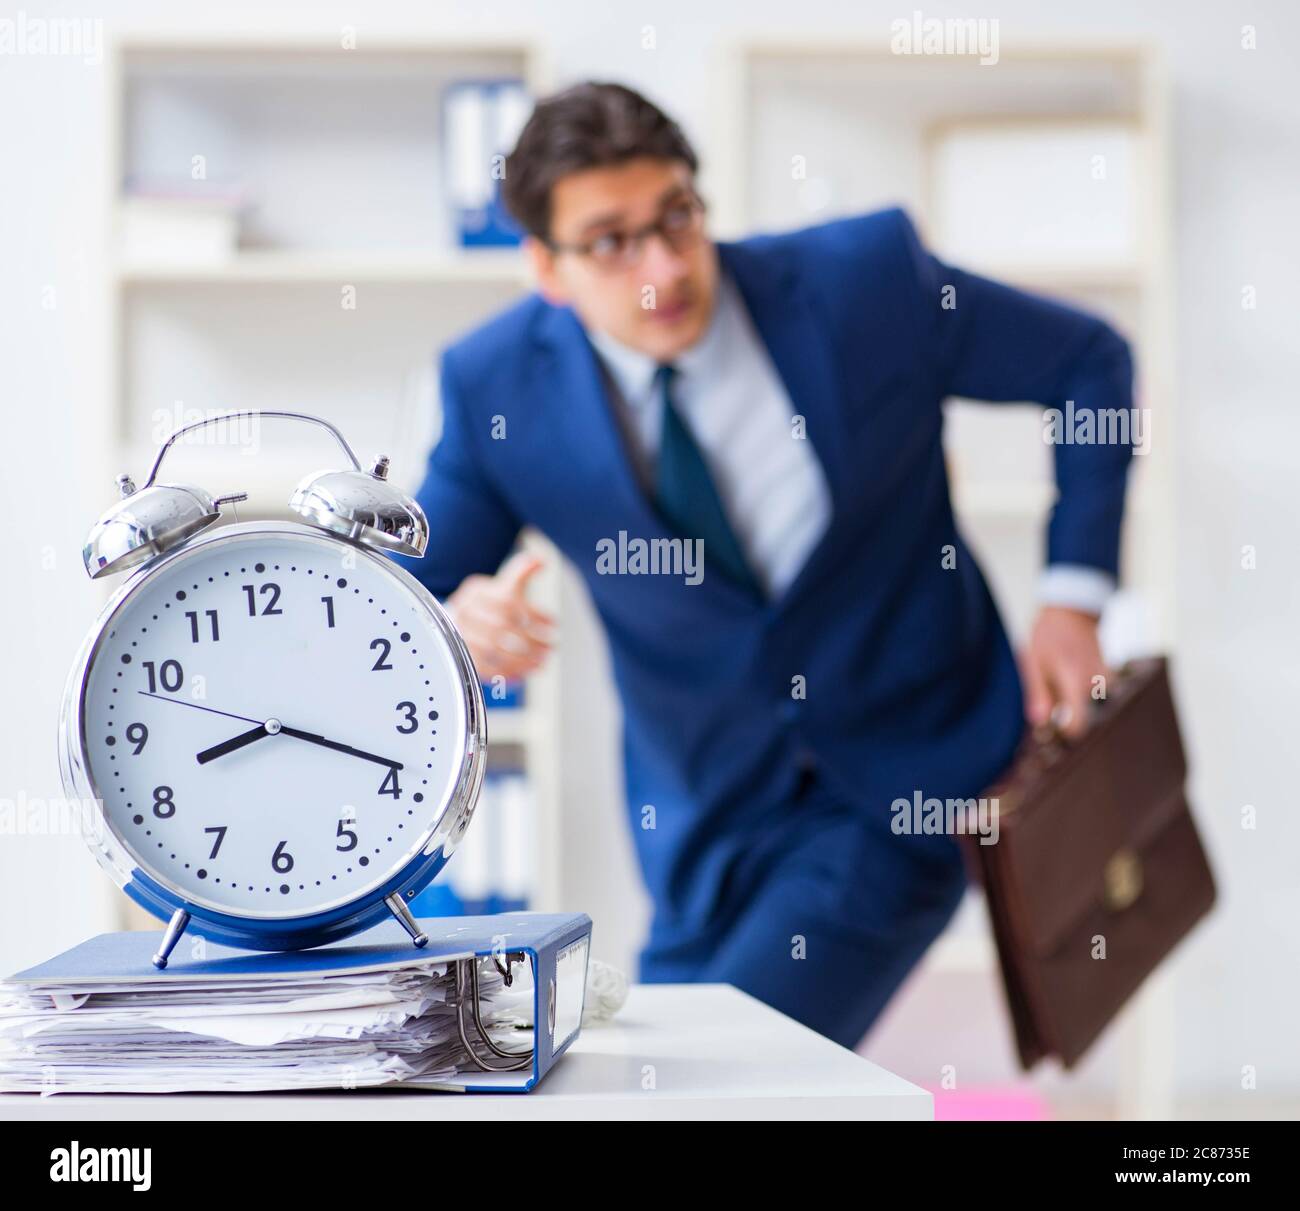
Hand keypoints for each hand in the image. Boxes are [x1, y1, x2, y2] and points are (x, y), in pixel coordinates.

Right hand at [445, 552, 554, 681]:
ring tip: (543, 661)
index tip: (553, 624)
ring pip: (494, 650)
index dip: (534, 615)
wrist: (458, 622)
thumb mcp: (503, 584)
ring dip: (523, 659)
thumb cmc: (488, 604)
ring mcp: (460, 635)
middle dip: (532, 640)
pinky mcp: (461, 657)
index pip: (508, 602)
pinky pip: (485, 668)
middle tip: (551, 647)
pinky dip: (508, 672)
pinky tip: (525, 673)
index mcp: (477, 591)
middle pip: (502, 628)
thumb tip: (540, 560)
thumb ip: (521, 572)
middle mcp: (465, 611)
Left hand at [1018, 606, 1108, 738]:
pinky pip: (1099, 696)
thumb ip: (1038, 693)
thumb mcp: (1033, 661)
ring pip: (1093, 708)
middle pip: (1087, 719)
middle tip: (1052, 710)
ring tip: (1061, 691)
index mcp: (1076, 680)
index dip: (1065, 733)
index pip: (1079, 724)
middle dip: (1070, 720)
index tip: (1052, 731)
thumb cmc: (1049, 635)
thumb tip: (1041, 723)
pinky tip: (1072, 684)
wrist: (1073, 610)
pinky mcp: (1111, 676)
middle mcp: (1097, 683)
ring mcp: (1107, 679)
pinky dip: (1085, 696)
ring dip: (1078, 707)